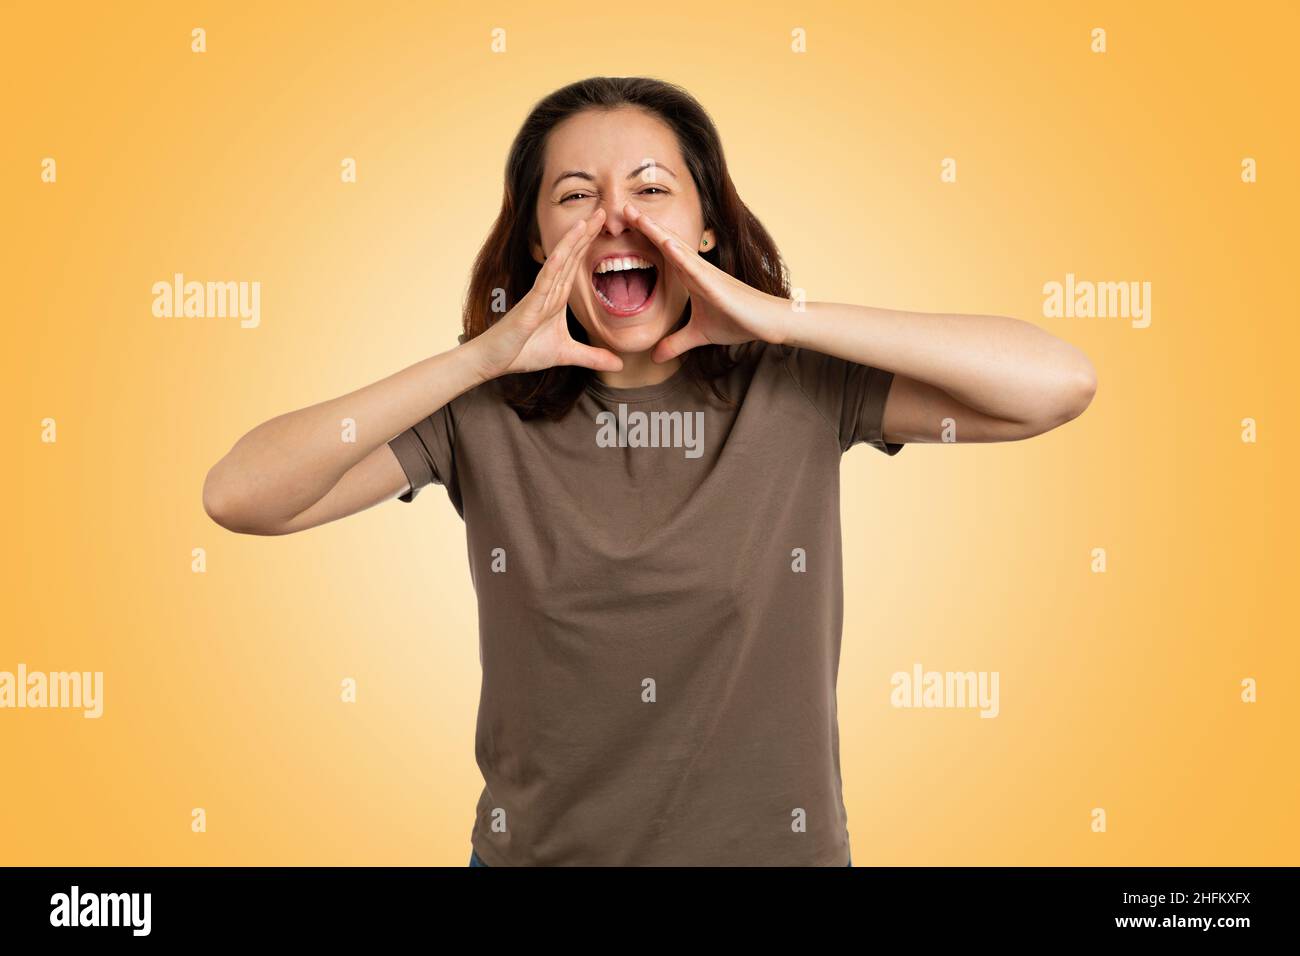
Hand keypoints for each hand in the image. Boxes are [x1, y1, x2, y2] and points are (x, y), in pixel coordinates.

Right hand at [476, 209, 623, 375]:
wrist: (492, 361)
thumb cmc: (522, 352)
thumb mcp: (566, 355)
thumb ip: (592, 357)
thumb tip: (619, 366)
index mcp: (556, 297)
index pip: (577, 265)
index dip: (591, 245)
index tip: (607, 228)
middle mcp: (548, 290)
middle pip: (571, 256)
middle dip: (587, 234)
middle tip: (605, 210)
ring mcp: (538, 295)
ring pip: (559, 263)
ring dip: (573, 241)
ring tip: (588, 221)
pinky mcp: (529, 306)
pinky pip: (543, 282)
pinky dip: (554, 266)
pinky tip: (564, 251)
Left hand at [624, 203, 789, 362]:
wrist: (768, 323)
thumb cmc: (739, 321)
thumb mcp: (699, 336)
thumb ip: (676, 343)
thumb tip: (654, 357)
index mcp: (691, 276)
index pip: (664, 252)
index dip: (645, 237)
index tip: (625, 224)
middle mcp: (697, 269)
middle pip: (667, 242)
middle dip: (645, 225)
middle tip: (623, 207)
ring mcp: (707, 274)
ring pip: (677, 248)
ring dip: (657, 232)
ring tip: (637, 216)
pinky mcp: (717, 286)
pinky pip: (696, 268)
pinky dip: (681, 256)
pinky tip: (667, 244)